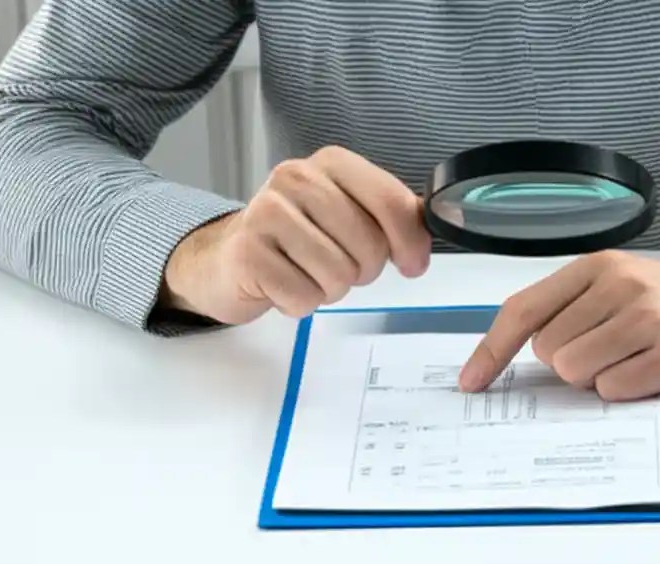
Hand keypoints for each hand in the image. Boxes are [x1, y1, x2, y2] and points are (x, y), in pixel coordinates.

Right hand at [160, 146, 430, 323]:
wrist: (229, 257)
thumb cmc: (300, 238)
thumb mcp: (349, 213)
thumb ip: (391, 216)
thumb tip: (430, 231)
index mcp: (331, 164)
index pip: (391, 202)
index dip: (411, 242)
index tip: (412, 264)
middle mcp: (296, 179)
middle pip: (369, 245)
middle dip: (364, 270)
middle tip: (340, 266)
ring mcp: (266, 213)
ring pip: (339, 275)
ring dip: (330, 288)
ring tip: (307, 272)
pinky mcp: (247, 253)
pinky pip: (305, 297)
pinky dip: (301, 303)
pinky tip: (284, 284)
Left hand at [457, 251, 659, 400]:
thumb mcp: (630, 283)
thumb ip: (579, 307)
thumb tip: (525, 351)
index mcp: (600, 267)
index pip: (524, 310)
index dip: (490, 350)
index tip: (472, 381)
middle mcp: (620, 287)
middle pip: (550, 352)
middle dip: (572, 364)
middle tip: (615, 351)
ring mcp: (647, 319)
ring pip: (578, 374)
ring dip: (601, 379)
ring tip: (638, 359)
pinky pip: (616, 390)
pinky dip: (629, 391)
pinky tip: (657, 371)